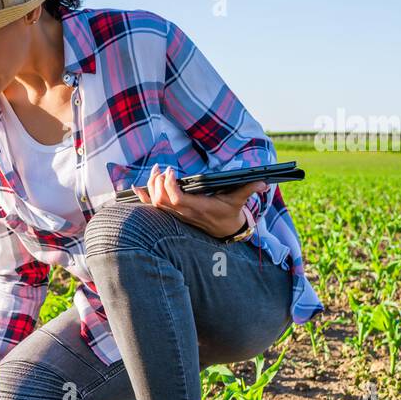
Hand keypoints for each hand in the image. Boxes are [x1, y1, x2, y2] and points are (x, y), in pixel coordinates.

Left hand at [133, 164, 265, 238]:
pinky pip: (155, 208)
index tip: (171, 170)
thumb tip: (263, 182)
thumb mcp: (239, 201)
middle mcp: (184, 213)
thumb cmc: (230, 213)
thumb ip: (248, 189)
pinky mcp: (174, 214)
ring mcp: (177, 215)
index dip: (169, 185)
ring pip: (157, 203)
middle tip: (161, 167)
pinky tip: (137, 188)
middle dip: (157, 183)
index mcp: (198, 208)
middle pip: (162, 200)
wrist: (225, 231)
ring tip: (155, 170)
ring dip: (152, 186)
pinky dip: (144, 198)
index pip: (177, 199)